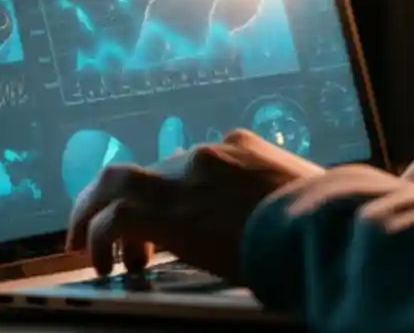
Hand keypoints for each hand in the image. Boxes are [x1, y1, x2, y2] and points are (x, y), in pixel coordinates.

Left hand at [65, 129, 322, 279]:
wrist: (326, 222)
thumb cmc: (331, 215)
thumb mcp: (311, 193)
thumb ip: (286, 195)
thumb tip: (301, 211)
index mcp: (242, 148)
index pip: (191, 162)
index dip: (172, 193)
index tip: (169, 223)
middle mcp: (209, 155)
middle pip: (149, 171)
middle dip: (121, 199)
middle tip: (101, 226)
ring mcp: (186, 178)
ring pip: (115, 182)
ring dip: (91, 211)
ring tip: (81, 244)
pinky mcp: (170, 211)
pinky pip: (114, 219)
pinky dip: (99, 238)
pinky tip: (104, 264)